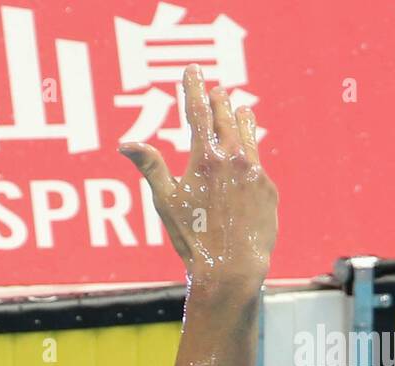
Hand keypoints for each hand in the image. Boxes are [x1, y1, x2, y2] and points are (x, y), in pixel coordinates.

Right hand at [119, 64, 277, 284]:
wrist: (231, 267)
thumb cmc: (192, 238)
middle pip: (226, 117)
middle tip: (215, 90)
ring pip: (248, 134)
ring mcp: (255, 172)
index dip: (193, 87)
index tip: (192, 71)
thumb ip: (150, 166)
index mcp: (205, 158)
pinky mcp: (268, 188)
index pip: (198, 111)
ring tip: (239, 109)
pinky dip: (249, 156)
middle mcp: (234, 158)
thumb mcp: (165, 202)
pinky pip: (257, 164)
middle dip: (218, 100)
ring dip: (240, 119)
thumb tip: (126, 144)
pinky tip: (246, 159)